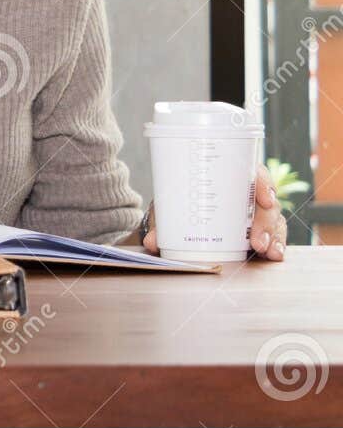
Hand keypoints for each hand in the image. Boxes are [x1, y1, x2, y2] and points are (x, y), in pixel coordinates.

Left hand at [140, 163, 287, 261]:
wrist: (175, 221)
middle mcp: (245, 193)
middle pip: (266, 201)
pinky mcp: (257, 230)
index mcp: (227, 176)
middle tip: (257, 240)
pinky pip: (273, 235)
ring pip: (273, 220)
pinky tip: (274, 255)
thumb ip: (160, 224)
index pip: (252, 172)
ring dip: (273, 236)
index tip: (265, 199)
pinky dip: (276, 244)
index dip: (263, 183)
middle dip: (266, 221)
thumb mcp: (166, 209)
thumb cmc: (175, 205)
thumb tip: (152, 242)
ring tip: (267, 251)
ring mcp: (254, 213)